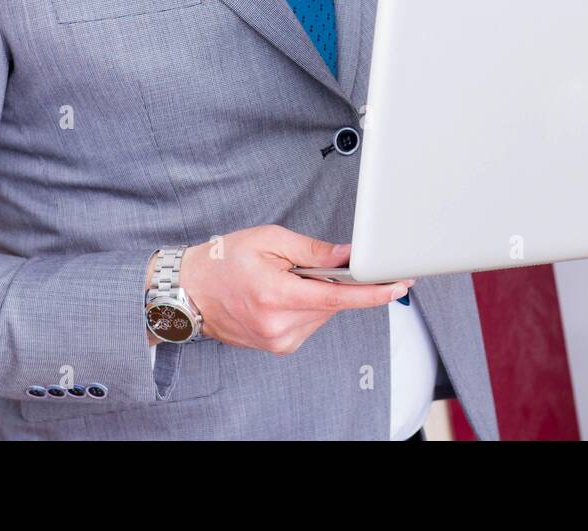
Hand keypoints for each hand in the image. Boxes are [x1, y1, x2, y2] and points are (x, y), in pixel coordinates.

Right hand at [151, 226, 413, 354]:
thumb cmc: (224, 260)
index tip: (398, 284)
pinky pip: (310, 322)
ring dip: (316, 293)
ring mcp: (279, 341)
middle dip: (330, 280)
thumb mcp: (268, 240)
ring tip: (284, 279)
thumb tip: (348, 256)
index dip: (372, 292)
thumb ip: (312, 250)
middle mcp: (280, 325)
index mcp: (276, 296)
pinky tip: (282, 294)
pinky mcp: (279, 347)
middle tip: (303, 263)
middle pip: (332, 303)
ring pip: (323, 313)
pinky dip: (306, 305)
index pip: (337, 298)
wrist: (189, 292)